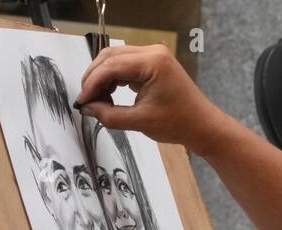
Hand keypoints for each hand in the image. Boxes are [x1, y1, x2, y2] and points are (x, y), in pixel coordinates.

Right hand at [75, 44, 235, 156]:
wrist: (200, 124)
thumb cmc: (177, 122)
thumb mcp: (137, 122)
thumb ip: (108, 115)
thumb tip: (87, 108)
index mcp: (153, 63)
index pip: (110, 66)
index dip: (91, 84)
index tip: (81, 102)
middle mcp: (153, 53)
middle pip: (109, 56)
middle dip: (93, 78)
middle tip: (86, 101)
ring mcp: (153, 55)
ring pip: (114, 58)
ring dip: (101, 77)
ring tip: (98, 100)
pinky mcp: (152, 63)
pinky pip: (124, 64)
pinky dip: (112, 78)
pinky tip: (110, 95)